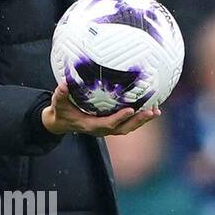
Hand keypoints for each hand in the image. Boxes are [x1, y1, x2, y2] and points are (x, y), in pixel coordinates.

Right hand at [41, 80, 160, 136]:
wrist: (62, 123)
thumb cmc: (61, 111)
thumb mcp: (58, 103)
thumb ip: (60, 95)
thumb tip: (63, 84)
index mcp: (91, 126)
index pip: (107, 124)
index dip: (119, 118)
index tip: (130, 110)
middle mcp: (102, 129)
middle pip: (123, 128)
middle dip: (138, 121)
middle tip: (151, 112)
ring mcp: (107, 128)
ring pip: (128, 127)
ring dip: (142, 120)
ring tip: (156, 111)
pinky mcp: (111, 124)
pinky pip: (127, 123)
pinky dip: (138, 117)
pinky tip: (150, 108)